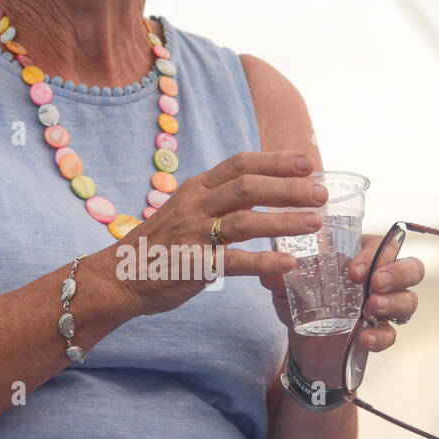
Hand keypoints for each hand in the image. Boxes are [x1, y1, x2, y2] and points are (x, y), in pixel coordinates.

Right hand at [99, 150, 331, 318]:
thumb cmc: (159, 245)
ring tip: (315, 223)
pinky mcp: (193, 265)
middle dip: (288, 188)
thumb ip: (221, 202)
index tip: (308, 162)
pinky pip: (234, 261)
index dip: (275, 161)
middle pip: (248, 187)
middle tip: (321, 194)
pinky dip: (264, 261)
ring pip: (245, 221)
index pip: (240, 164)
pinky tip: (289, 262)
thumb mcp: (187, 211)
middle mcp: (195, 205)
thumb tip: (264, 194)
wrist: (118, 277)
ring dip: (284, 221)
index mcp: (196, 188)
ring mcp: (193, 235)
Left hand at [258, 232, 424, 353]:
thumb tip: (271, 269)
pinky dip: (381, 336)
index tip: (353, 270)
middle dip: (399, 272)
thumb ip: (279, 276)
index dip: (375, 253)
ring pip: (409, 300)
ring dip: (394, 302)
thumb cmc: (300, 303)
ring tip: (372, 308)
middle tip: (376, 282)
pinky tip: (365, 337)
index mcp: (360, 258)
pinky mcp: (379, 333)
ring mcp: (383, 307)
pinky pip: (392, 334)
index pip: (383, 245)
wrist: (302, 345)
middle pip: (411, 268)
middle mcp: (379, 279)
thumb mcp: (286, 287)